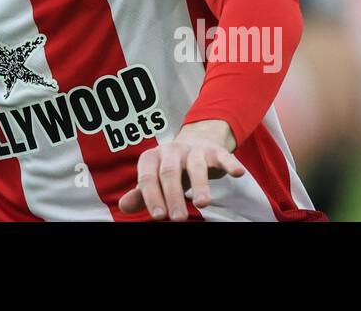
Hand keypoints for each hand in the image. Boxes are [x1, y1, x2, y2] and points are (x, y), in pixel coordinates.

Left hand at [117, 119, 244, 219]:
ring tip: (202, 204)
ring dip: (200, 185)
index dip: (152, 196)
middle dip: (173, 196)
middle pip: (170, 172)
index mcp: (153, 157)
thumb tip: (123, 206)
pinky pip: (223, 156)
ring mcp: (193, 149)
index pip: (148, 177)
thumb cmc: (170, 168)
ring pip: (196, 166)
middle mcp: (171, 150)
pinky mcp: (214, 151)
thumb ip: (141, 193)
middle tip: (178, 219)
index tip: (158, 216)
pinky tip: (237, 173)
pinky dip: (230, 163)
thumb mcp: (155, 179)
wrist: (194, 142)